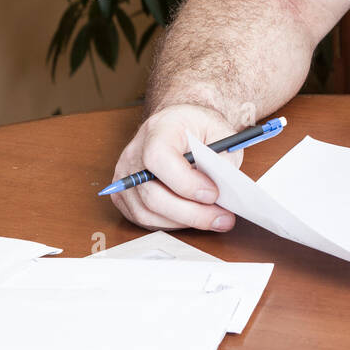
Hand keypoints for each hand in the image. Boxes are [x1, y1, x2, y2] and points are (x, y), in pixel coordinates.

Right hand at [108, 103, 242, 230]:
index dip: (185, 182)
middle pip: (152, 195)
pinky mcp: (125, 195)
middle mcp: (134, 154)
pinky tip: (194, 217)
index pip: (158, 158)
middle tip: (222, 218)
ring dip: (185, 221)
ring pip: (149, 212)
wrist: (178, 125)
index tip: (213, 194)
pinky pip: (146, 219)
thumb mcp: (220, 131)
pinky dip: (173, 223)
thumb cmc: (197, 128)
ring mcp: (126, 176)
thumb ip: (224, 157)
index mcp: (157, 130)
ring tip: (214, 219)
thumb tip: (224, 188)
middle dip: (192, 212)